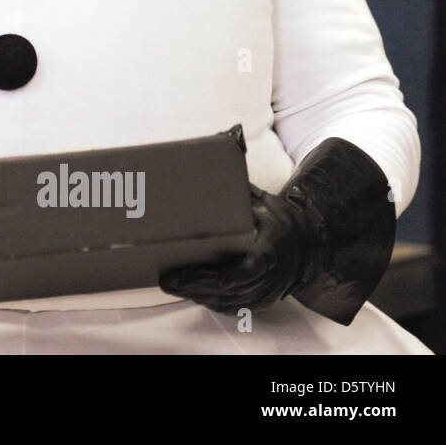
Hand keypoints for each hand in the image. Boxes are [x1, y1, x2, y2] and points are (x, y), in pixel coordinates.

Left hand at [159, 183, 309, 314]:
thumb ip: (241, 192)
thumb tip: (212, 167)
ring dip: (197, 296)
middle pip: (227, 291)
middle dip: (193, 287)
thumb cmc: (281, 220)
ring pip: (227, 302)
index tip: (183, 273)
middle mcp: (271, 278)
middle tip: (166, 279)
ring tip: (170, 284)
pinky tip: (191, 293)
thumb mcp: (264, 203)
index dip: (209, 277)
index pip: (241, 272)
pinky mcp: (262, 302)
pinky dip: (211, 301)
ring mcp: (267, 294)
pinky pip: (233, 307)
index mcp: (271, 251)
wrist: (308, 245)